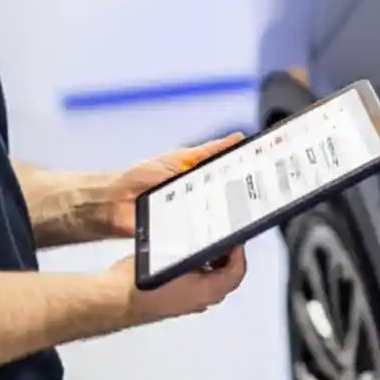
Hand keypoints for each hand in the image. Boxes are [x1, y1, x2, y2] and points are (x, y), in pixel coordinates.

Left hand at [98, 133, 245, 239]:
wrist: (114, 202)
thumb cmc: (142, 177)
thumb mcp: (180, 158)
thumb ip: (209, 151)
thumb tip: (237, 137)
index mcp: (204, 183)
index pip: (233, 184)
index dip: (249, 183)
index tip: (265, 179)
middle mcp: (202, 203)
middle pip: (229, 206)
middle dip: (242, 205)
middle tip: (255, 200)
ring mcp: (194, 222)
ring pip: (218, 225)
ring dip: (224, 222)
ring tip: (236, 217)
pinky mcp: (184, 239)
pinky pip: (200, 241)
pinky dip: (206, 238)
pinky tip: (212, 232)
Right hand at [108, 247, 247, 325]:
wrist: (117, 299)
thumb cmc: (144, 280)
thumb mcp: (176, 255)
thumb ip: (199, 250)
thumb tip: (212, 241)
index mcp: (208, 292)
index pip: (236, 272)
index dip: (239, 253)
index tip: (235, 238)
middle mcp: (202, 301)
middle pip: (225, 278)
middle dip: (226, 257)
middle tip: (222, 239)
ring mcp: (188, 304)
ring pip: (210, 282)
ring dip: (211, 264)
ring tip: (204, 243)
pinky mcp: (174, 303)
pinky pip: (194, 285)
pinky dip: (196, 271)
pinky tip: (184, 256)